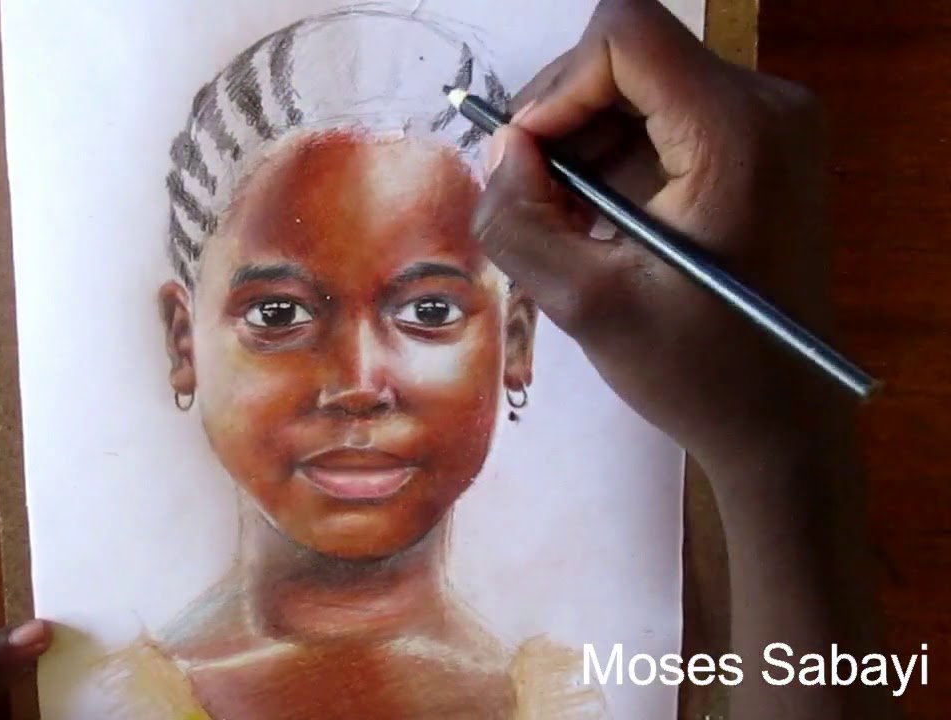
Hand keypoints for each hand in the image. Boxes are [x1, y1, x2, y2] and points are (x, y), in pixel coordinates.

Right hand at [476, 3, 888, 716]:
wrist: (781, 425)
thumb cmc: (701, 374)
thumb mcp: (587, 306)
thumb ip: (519, 223)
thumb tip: (501, 157)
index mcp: (737, 132)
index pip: (624, 35)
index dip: (557, 88)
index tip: (528, 163)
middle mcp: (763, 107)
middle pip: (625, 57)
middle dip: (561, 125)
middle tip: (535, 206)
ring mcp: (763, 127)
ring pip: (632, 91)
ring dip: (579, 152)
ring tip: (570, 232)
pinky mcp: (752, 152)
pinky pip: (655, 124)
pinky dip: (610, 167)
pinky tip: (600, 232)